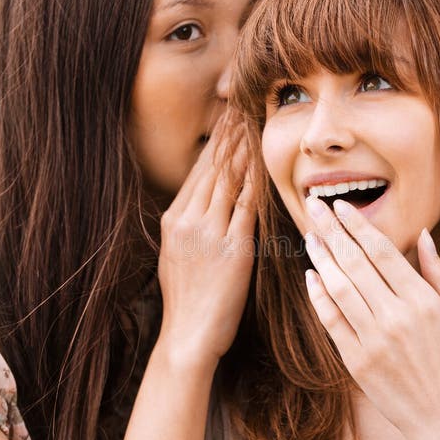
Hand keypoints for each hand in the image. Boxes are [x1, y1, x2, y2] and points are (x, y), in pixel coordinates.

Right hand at [157, 118, 255, 370]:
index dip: (215, 142)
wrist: (188, 336)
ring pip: (228, 179)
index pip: (198, 171)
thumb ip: (190, 228)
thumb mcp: (177, 257)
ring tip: (254, 119)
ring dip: (243, 147)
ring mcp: (208, 233)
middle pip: (212, 167)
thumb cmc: (188, 302)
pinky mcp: (232, 249)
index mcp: (174, 220)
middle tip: (241, 103)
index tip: (226, 118)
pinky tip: (265, 160)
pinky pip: (247, 206)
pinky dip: (256, 180)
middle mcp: (188, 220)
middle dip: (227, 134)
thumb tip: (203, 207)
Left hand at [303, 196, 439, 439]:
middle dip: (331, 230)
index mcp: (423, 301)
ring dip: (320, 258)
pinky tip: (310, 277)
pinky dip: (319, 297)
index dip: (357, 225)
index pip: (382, 252)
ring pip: (338, 288)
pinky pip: (331, 322)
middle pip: (355, 262)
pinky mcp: (356, 362)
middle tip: (313, 205)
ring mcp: (373, 340)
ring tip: (309, 235)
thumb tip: (423, 235)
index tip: (340, 206)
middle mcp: (395, 316)